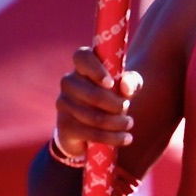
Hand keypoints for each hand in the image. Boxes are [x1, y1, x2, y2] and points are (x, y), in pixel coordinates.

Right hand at [54, 46, 142, 161]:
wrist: (88, 129)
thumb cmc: (110, 98)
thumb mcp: (126, 88)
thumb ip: (132, 82)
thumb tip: (126, 87)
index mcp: (82, 66)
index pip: (81, 57)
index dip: (95, 69)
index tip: (111, 83)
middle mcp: (68, 82)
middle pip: (92, 93)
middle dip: (115, 105)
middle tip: (126, 108)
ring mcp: (63, 103)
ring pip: (93, 116)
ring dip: (116, 123)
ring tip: (129, 124)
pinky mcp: (64, 125)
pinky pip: (90, 133)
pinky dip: (112, 137)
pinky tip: (125, 138)